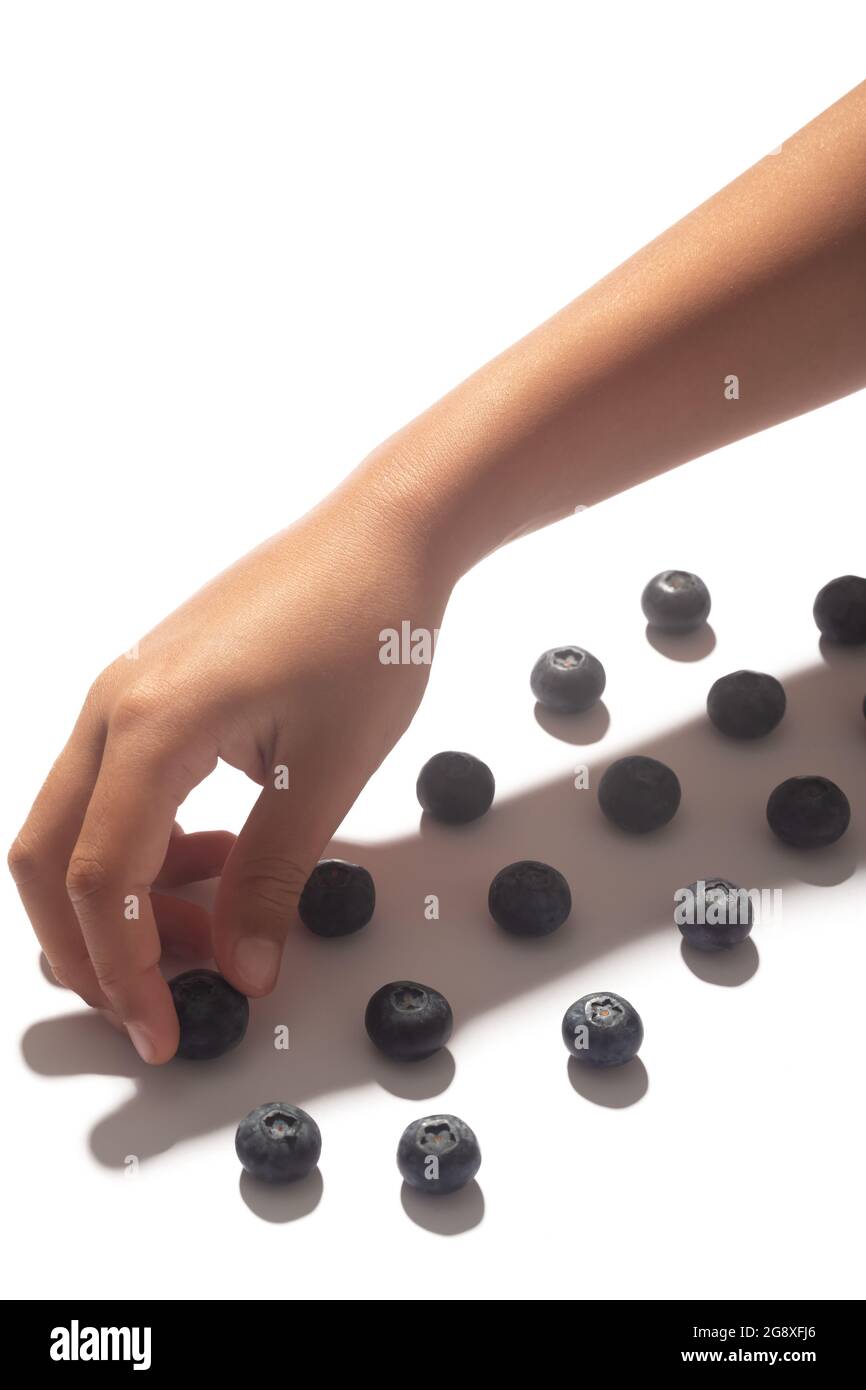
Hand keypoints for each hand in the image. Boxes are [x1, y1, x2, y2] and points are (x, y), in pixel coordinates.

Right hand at [9, 472, 448, 1061]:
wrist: (385, 534)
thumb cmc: (368, 628)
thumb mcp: (328, 771)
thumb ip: (273, 877)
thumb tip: (240, 969)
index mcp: (153, 723)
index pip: (103, 880)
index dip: (125, 970)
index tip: (162, 1030)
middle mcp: (116, 704)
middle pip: (49, 856)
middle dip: (89, 946)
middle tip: (155, 1002)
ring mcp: (126, 690)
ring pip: (73, 822)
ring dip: (118, 897)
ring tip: (206, 930)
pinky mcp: (151, 689)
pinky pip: (110, 786)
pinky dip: (140, 844)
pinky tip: (212, 857)